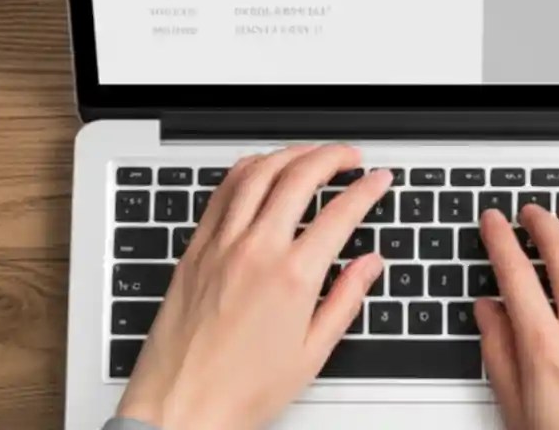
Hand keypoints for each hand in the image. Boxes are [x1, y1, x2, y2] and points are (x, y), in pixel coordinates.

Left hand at [116, 145, 390, 429]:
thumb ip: (345, 300)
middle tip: (350, 157)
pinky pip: (222, 193)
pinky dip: (246, 170)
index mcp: (292, 278)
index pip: (341, 213)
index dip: (367, 189)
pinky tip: (260, 169)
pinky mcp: (195, 250)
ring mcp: (221, 245)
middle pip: (300, 176)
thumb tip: (369, 266)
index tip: (379, 180)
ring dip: (290, 154)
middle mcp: (256, 251)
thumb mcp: (312, 353)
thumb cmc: (240, 392)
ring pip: (258, 173)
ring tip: (311, 154)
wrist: (180, 408)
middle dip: (333, 157)